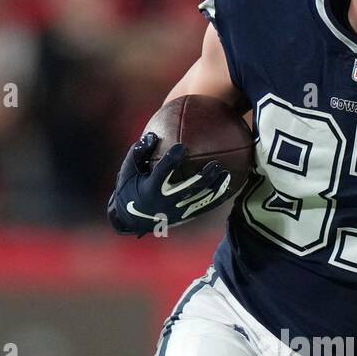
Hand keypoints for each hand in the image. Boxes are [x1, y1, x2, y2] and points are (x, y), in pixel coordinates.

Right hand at [107, 133, 233, 236]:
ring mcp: (176, 211)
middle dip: (204, 178)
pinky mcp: (183, 216)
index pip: (162, 172)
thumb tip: (153, 135)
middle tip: (216, 164)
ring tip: (227, 175)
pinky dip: (215, 200)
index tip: (182, 147)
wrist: (131, 220)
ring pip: (199, 199)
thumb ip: (139, 152)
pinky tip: (228, 190)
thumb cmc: (129, 188)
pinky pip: (202, 208)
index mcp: (150, 188)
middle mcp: (165, 202)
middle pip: (189, 189)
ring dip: (214, 188)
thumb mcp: (128, 170)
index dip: (172, 159)